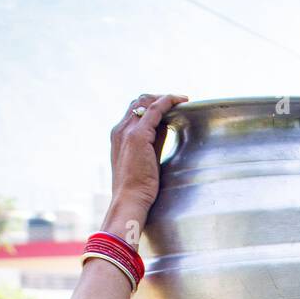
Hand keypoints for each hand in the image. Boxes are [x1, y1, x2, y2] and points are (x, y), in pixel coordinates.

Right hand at [109, 92, 189, 213]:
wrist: (129, 200)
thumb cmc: (137, 188)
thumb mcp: (146, 160)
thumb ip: (154, 142)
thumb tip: (167, 127)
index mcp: (118, 136)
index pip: (133, 111)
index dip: (150, 105)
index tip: (167, 107)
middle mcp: (120, 130)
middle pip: (138, 102)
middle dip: (157, 99)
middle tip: (177, 101)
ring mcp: (127, 131)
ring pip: (145, 102)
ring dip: (164, 98)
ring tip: (181, 100)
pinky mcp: (138, 136)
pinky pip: (155, 109)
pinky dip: (168, 102)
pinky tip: (180, 101)